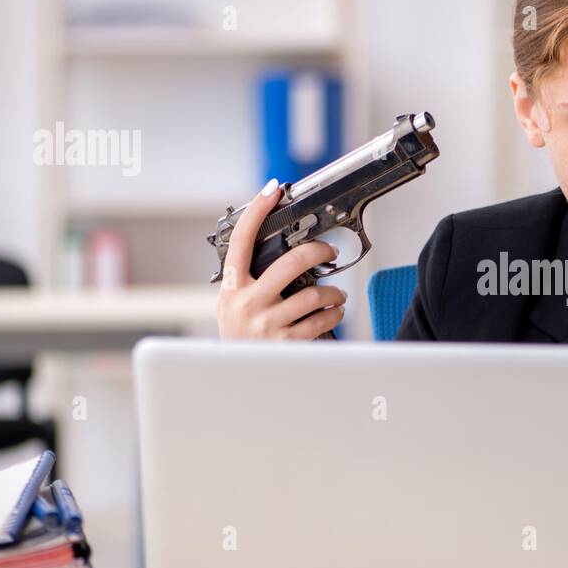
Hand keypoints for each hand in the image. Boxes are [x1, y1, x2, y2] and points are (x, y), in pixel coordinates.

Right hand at [215, 179, 347, 339]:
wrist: (236, 378)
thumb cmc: (240, 337)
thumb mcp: (232, 305)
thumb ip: (248, 281)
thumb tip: (279, 253)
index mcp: (232, 287)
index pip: (241, 240)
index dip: (257, 211)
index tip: (272, 190)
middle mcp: (246, 302)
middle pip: (291, 262)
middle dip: (318, 252)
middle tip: (329, 252)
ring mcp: (266, 323)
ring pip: (313, 294)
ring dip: (333, 291)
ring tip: (336, 294)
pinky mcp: (286, 343)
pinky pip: (321, 319)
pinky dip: (334, 313)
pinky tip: (334, 312)